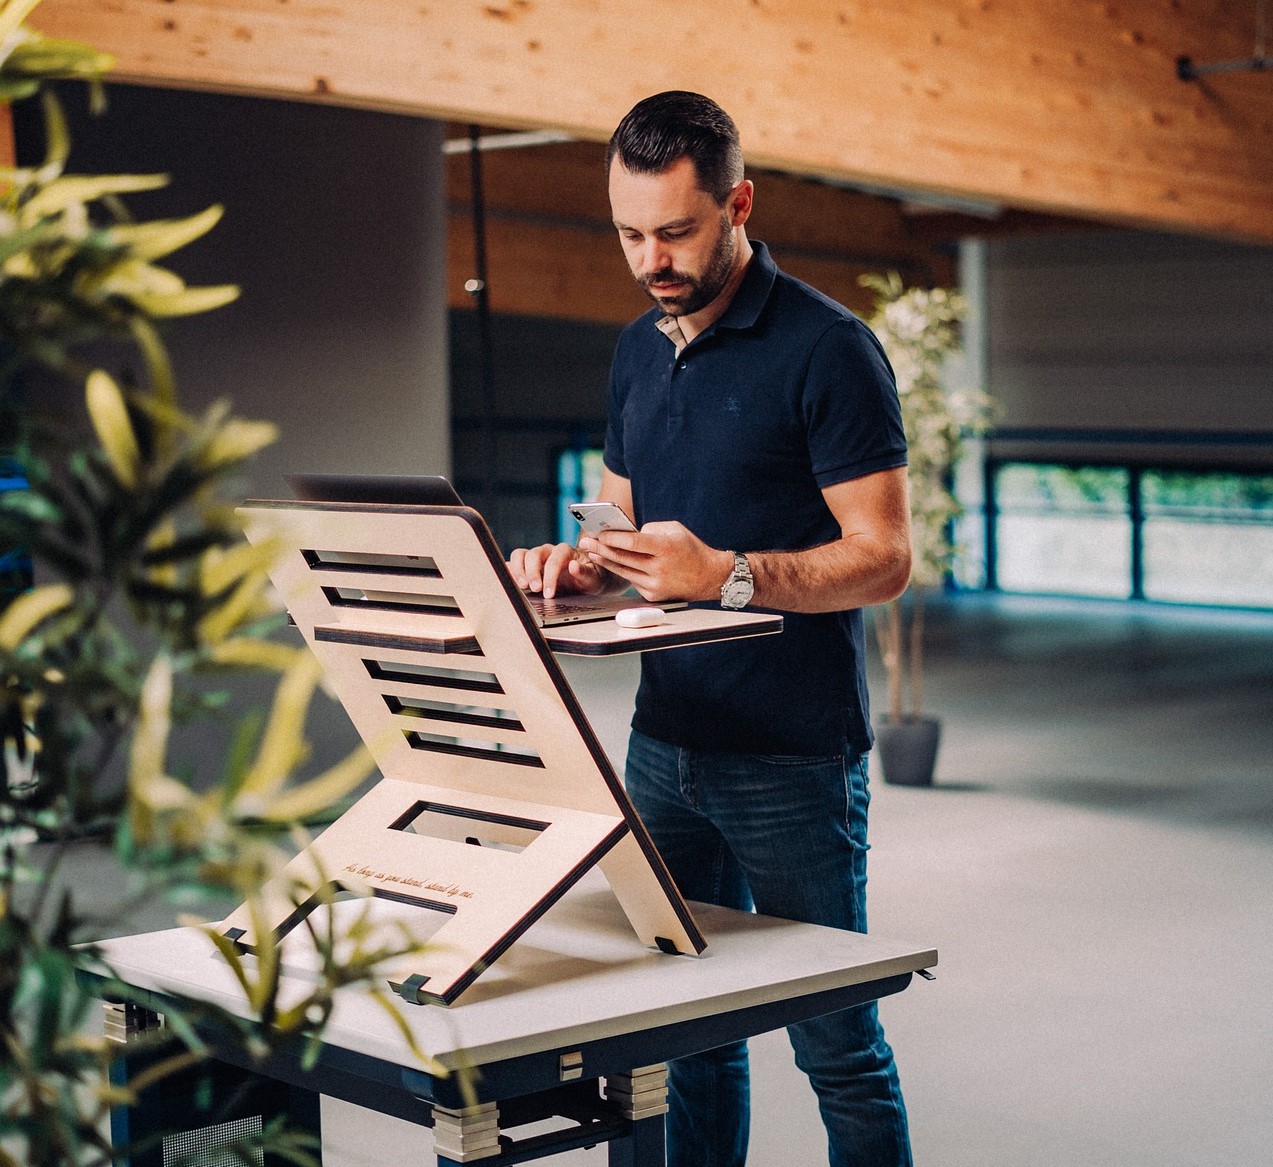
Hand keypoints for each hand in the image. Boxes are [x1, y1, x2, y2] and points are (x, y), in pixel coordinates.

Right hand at [508, 542, 609, 598]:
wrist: (586, 578)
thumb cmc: (590, 577)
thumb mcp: (593, 577)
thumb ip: (584, 572)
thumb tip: (574, 566)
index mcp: (565, 551)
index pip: (554, 559)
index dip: (550, 576)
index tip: (548, 593)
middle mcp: (549, 551)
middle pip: (534, 554)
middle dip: (532, 572)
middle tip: (535, 589)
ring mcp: (537, 556)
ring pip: (521, 554)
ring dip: (518, 570)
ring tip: (521, 586)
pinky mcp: (527, 564)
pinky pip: (514, 562)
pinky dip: (509, 569)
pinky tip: (507, 579)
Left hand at [580, 521, 732, 602]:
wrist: (709, 577)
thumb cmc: (691, 549)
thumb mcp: (675, 529)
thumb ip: (650, 529)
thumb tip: (627, 534)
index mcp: (666, 548)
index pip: (632, 543)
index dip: (613, 537)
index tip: (599, 532)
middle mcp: (660, 568)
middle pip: (623, 558)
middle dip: (601, 549)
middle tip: (586, 542)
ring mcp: (656, 584)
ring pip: (623, 571)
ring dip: (605, 561)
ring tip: (591, 552)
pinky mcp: (653, 595)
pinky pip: (632, 580)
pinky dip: (622, 571)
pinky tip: (610, 562)